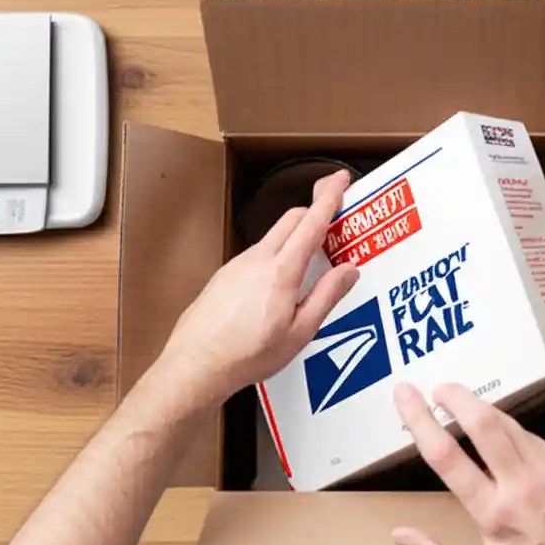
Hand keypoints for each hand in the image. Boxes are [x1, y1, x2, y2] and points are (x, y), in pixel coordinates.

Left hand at [159, 170, 358, 401]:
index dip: (329, 197)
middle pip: (291, 220)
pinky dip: (275, 257)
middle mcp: (257, 260)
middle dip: (314, 213)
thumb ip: (326, 296)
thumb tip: (349, 270)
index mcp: (281, 272)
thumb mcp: (299, 333)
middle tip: (334, 221)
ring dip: (294, 238)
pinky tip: (278, 287)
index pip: (311, 223)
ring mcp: (237, 265)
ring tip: (310, 265)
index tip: (340, 178)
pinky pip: (256, 255)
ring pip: (272, 238)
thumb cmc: (248, 355)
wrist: (195, 365)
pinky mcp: (224, 275)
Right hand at [392, 383, 544, 544]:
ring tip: (462, 401)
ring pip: (510, 424)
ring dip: (483, 408)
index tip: (406, 396)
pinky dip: (511, 428)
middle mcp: (522, 485)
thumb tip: (399, 534)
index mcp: (494, 513)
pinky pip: (533, 438)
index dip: (420, 421)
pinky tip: (500, 431)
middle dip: (457, 397)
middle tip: (438, 386)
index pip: (447, 457)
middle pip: (484, 424)